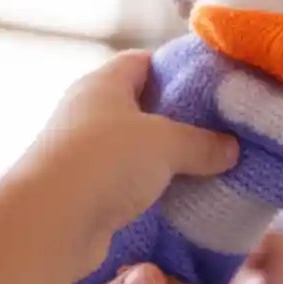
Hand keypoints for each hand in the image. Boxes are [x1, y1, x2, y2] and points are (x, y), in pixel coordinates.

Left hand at [17, 50, 239, 259]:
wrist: (51, 221)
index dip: (177, 69)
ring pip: (134, 149)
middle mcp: (88, 113)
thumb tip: (231, 148)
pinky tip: (180, 201)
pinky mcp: (83, 191)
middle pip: (140, 107)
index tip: (212, 87)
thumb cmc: (106, 161)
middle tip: (218, 133)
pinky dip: (150, 189)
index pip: (142, 62)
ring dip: (165, 160)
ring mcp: (82, 153)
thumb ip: (203, 143)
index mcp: (103, 84)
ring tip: (206, 169)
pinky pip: (126, 183)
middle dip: (178, 120)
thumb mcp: (167, 144)